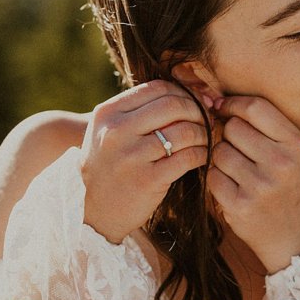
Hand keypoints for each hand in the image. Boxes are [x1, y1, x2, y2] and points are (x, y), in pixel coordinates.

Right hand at [81, 81, 210, 243]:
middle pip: (173, 105)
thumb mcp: (112, 131)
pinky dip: (202, 154)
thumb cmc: (111, 165)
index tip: (198, 102)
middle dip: (198, 111)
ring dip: (203, 133)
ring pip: (185, 130)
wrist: (92, 210)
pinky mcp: (148, 180)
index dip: (184, 92)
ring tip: (204, 139)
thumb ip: (141, 110)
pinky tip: (202, 156)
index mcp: (107, 113)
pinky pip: (188, 157)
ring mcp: (131, 156)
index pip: (157, 88)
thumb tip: (194, 91)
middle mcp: (116, 131)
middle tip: (207, 120)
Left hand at [204, 94, 299, 272]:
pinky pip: (212, 176)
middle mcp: (281, 163)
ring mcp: (260, 185)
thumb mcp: (291, 152)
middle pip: (233, 128)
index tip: (223, 109)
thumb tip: (213, 100)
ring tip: (238, 170)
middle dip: (228, 134)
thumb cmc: (287, 184)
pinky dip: (217, 179)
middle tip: (239, 149)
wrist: (293, 234)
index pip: (255, 108)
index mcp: (296, 144)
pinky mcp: (240, 205)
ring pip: (219, 151)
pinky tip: (233, 187)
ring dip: (221, 158)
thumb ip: (263, 125)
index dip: (232, 104)